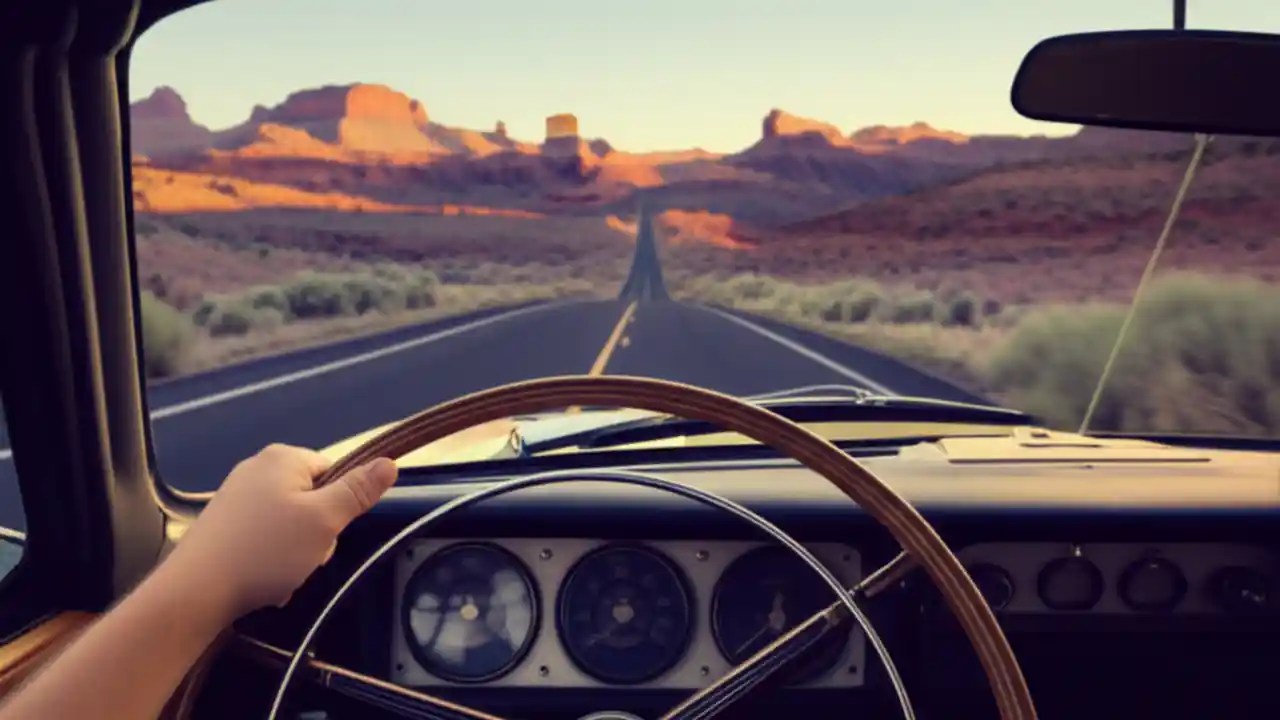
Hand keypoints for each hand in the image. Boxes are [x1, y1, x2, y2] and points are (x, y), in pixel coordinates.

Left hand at [165, 444, 397, 619]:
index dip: (339, 506)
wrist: (196, 590)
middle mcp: (258, 467)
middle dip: (316, 534)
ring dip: (295, 552)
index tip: (327, 533)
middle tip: (304, 558)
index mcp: (283, 457)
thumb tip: (390, 462)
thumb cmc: (266, 550)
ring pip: (290, 523)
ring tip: (281, 574)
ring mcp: (236, 496)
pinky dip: (270, 559)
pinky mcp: (223, 523)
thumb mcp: (324, 521)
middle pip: (312, 498)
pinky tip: (262, 580)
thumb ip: (358, 491)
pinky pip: (264, 537)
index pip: (335, 472)